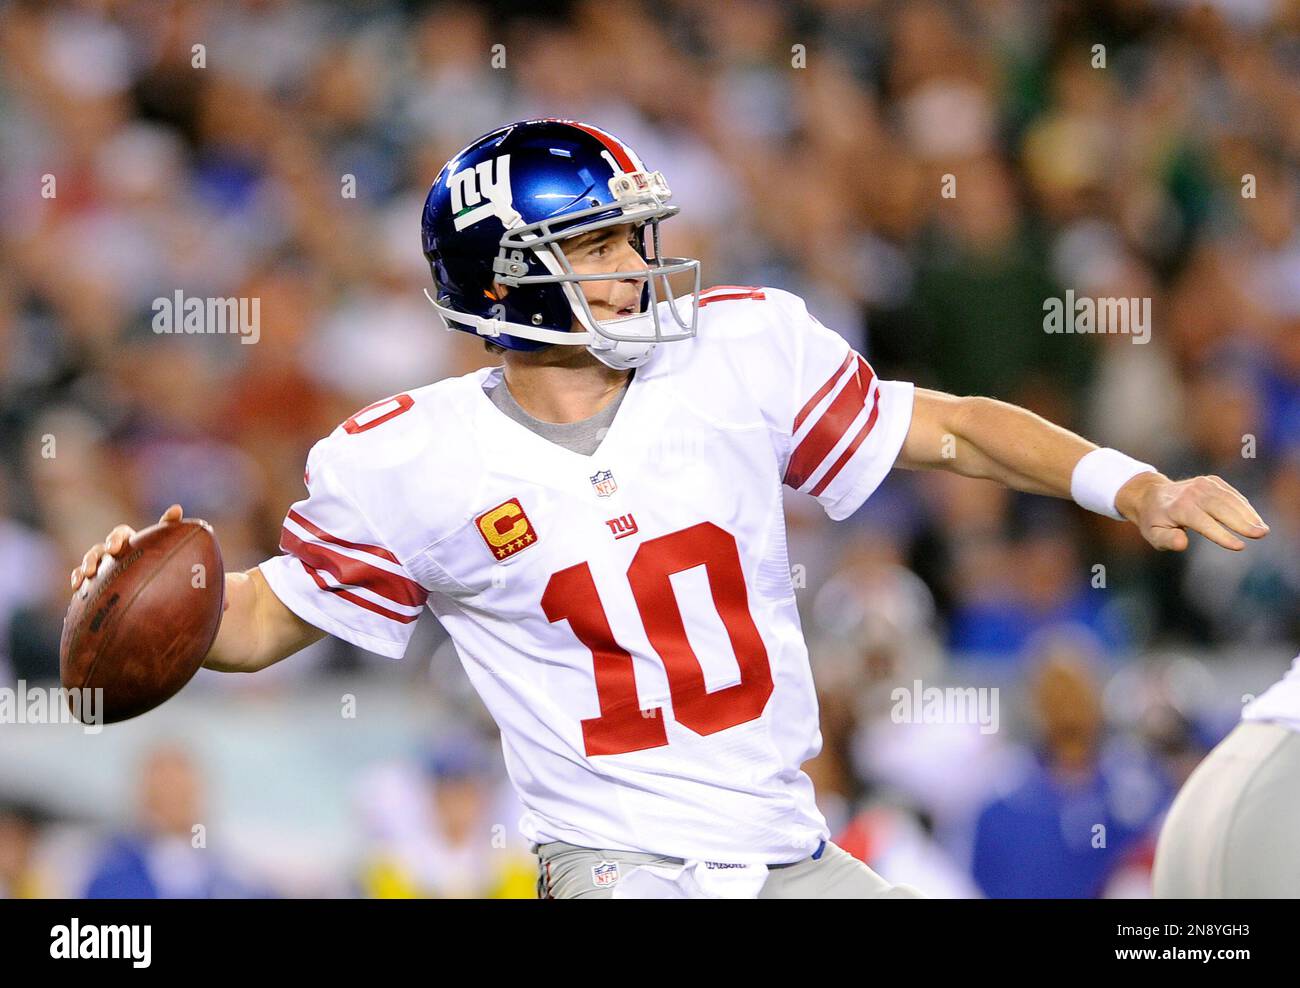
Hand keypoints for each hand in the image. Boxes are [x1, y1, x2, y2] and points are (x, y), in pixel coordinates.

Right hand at [70, 504, 183, 590]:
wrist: (156, 585)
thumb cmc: (162, 560)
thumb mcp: (166, 544)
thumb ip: (169, 527)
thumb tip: (176, 508)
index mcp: (130, 541)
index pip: (120, 534)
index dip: (115, 539)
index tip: (114, 549)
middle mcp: (112, 552)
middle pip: (98, 549)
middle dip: (94, 557)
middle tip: (93, 569)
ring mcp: (102, 566)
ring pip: (89, 564)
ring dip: (85, 567)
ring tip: (85, 576)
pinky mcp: (95, 581)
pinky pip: (82, 578)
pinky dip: (77, 580)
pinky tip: (76, 587)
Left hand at [1116, 473, 1268, 551]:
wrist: (1151, 494)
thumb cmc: (1155, 520)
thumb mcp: (1153, 535)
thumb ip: (1167, 540)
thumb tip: (1182, 543)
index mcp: (1178, 508)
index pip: (1204, 523)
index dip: (1222, 535)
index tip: (1240, 546)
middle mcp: (1191, 493)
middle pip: (1221, 509)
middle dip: (1242, 522)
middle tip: (1261, 534)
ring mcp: (1203, 484)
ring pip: (1230, 500)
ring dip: (1248, 514)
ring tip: (1263, 530)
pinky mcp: (1212, 481)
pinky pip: (1231, 494)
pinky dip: (1244, 506)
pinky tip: (1254, 519)